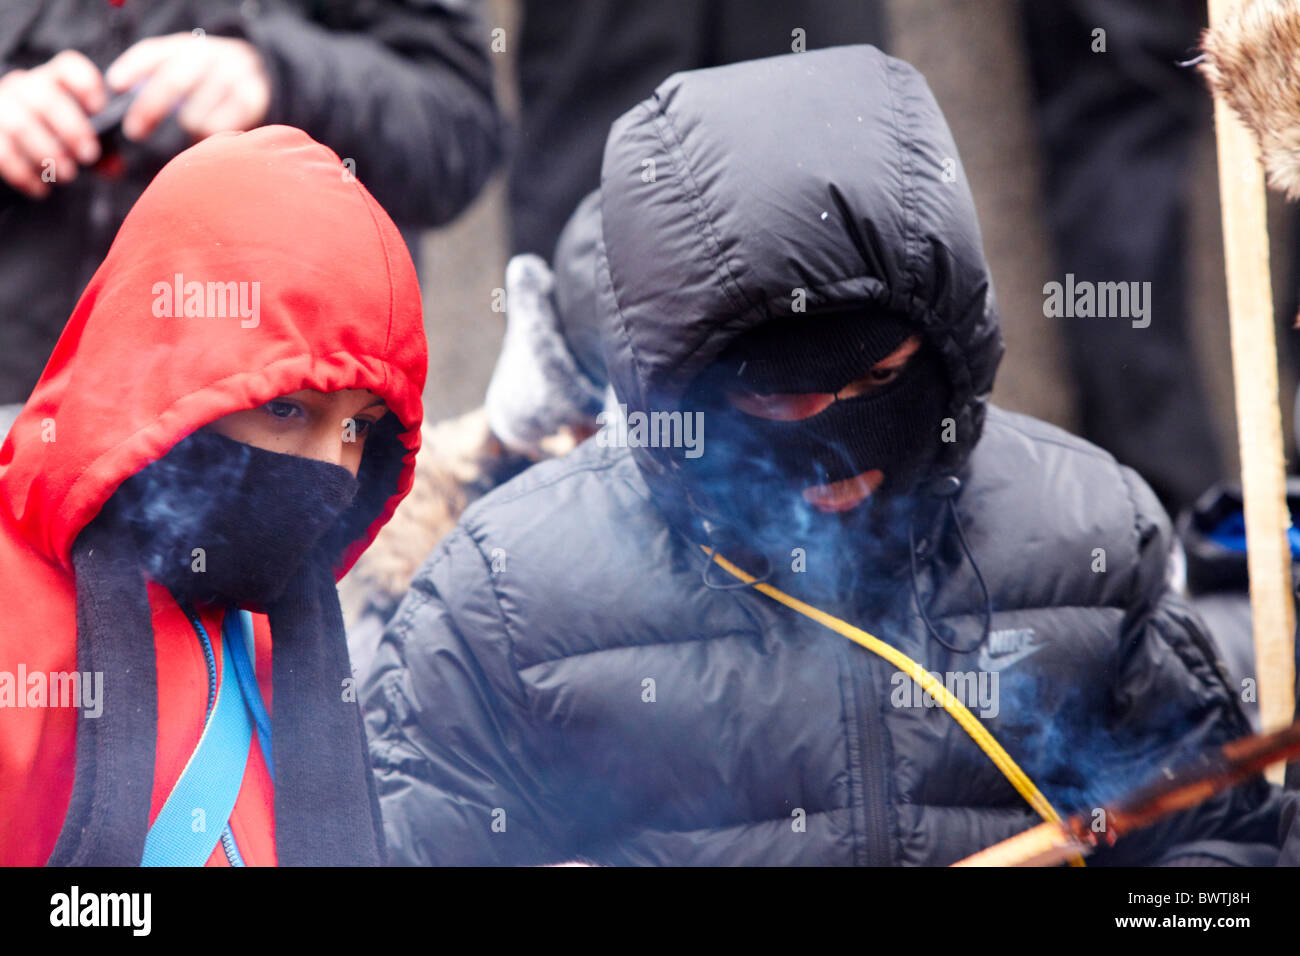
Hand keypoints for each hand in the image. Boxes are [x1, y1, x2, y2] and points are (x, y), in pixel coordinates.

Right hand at [0, 50, 105, 197]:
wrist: (7, 150)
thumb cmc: (51, 141)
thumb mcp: (78, 142)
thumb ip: (100, 152)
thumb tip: (114, 168)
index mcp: (53, 82)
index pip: (67, 67)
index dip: (85, 83)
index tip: (99, 108)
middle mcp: (24, 88)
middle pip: (46, 97)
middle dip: (71, 129)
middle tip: (88, 155)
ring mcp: (0, 107)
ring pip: (20, 125)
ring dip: (47, 153)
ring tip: (66, 175)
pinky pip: (2, 151)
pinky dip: (23, 174)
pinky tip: (40, 189)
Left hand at [106, 33, 269, 142]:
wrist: (265, 75)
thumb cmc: (211, 82)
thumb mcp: (186, 68)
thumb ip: (158, 79)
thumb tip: (124, 100)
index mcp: (188, 44)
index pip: (154, 52)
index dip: (132, 68)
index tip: (115, 86)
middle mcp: (212, 54)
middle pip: (173, 82)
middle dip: (149, 109)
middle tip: (135, 131)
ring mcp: (235, 75)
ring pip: (195, 114)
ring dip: (188, 129)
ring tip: (193, 130)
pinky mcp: (253, 99)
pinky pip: (219, 128)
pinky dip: (210, 137)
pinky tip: (213, 132)